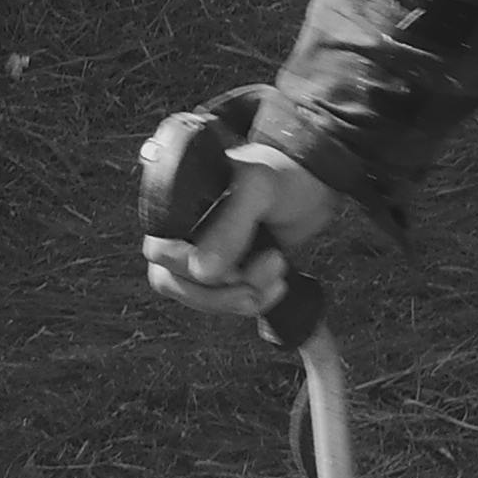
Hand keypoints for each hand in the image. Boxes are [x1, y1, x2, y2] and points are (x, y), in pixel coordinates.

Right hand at [139, 140, 350, 320]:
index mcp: (179, 203)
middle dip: (219, 290)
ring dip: (241, 296)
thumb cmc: (285, 175)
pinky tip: (277, 284)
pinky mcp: (231, 272)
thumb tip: (203, 271)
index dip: (187, 267)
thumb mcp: (258, 189)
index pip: (160, 249)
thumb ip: (230, 226)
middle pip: (175, 281)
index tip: (227, 268)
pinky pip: (227, 302)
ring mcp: (207, 254)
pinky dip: (254, 300)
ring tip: (276, 269)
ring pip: (202, 297)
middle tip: (256, 278)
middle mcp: (186, 230)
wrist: (318, 186)